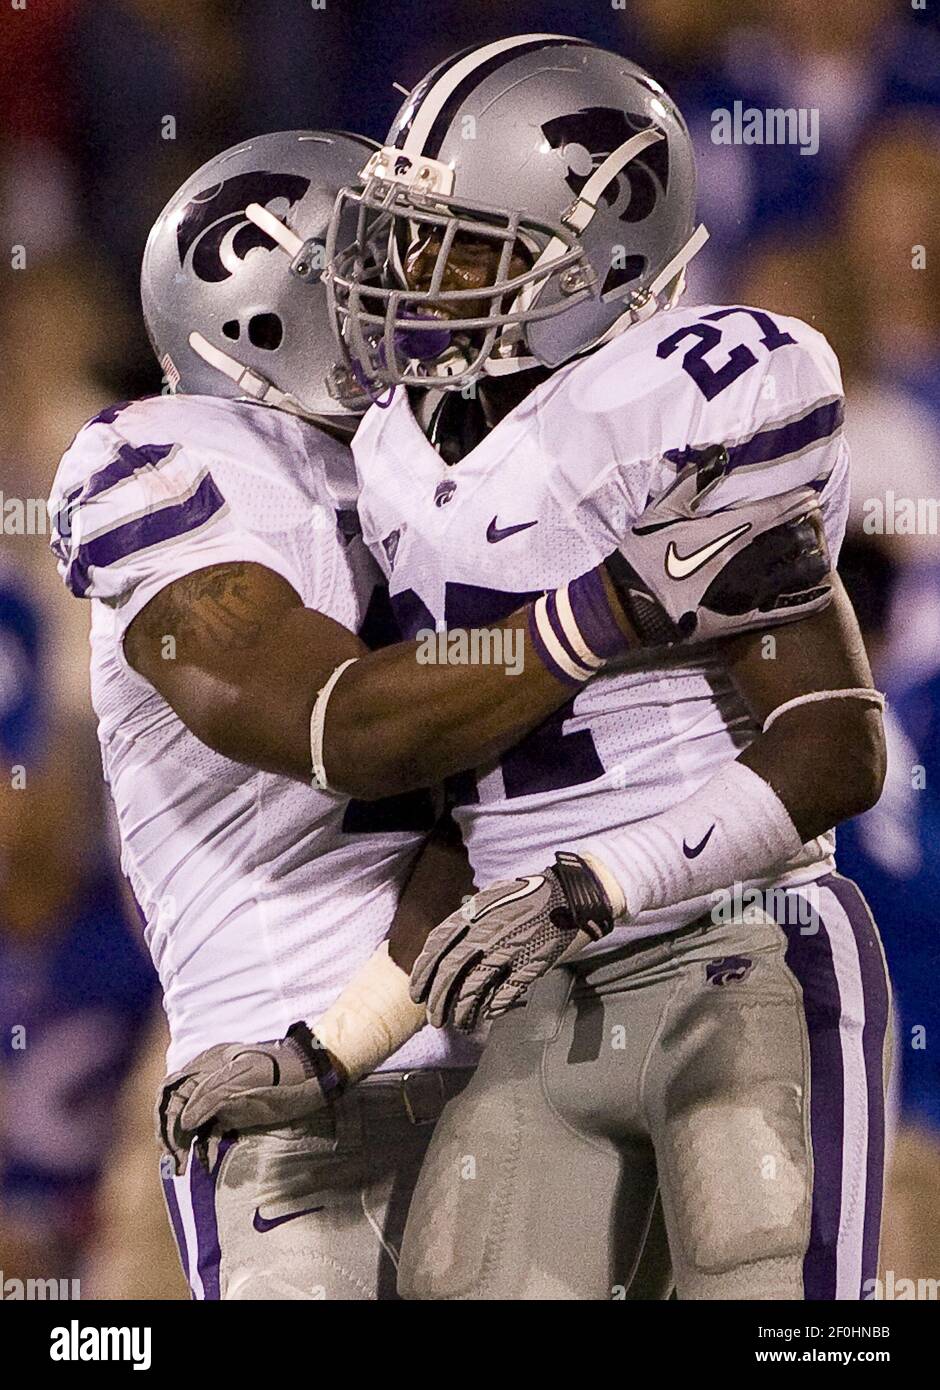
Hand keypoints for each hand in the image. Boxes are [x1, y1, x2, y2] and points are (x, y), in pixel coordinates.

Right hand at [155, 1022, 342, 1173]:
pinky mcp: (236, 1111)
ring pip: (192, 1122)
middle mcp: (209, 1078)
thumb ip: (210, 1097)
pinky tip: (206, 1163)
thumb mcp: (243, 1081)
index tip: (169, 1145)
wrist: (313, 1076)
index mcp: (207, 1064)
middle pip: (178, 1108)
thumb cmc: (280, 1075)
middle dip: (172, 1136)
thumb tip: (185, 1124)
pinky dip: (205, 1146)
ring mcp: (222, 1096)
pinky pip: (211, 1130)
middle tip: (175, 1163)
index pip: (171, 1091)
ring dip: (186, 1145)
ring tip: (185, 1168)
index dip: (165, 1118)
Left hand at [410, 852, 613, 1030]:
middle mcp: (485, 933)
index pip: (436, 946)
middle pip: (450, 974)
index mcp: (474, 914)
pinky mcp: (529, 966)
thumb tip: (446, 943)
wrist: (569, 897)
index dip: (423, 974)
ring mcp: (507, 950)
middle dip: (438, 1000)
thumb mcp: (492, 897)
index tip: (417, 993)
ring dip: (462, 1012)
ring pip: (474, 989)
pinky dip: (493, 1008)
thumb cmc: (528, 896)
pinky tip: (488, 1015)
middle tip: (434, 1019)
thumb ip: (468, 918)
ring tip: (459, 1024)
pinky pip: (504, 994)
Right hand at [605, 446, 831, 645]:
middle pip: (790, 542)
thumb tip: (719, 452)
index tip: (811, 498)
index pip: (774, 512)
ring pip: (794, 575)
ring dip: (811, 565)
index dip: (797, 503)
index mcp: (726, 531)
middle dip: (805, 533)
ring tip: (819, 559)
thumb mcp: (663, 510)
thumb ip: (694, 481)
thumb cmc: (643, 553)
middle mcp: (742, 559)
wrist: (630, 602)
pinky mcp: (741, 618)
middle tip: (814, 528)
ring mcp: (745, 591)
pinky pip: (784, 609)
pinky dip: (806, 601)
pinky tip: (823, 595)